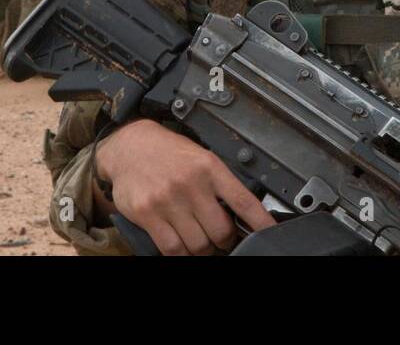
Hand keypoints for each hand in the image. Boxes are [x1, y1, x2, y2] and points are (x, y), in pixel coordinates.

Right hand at [95, 120, 276, 254]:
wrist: (129, 146)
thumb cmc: (168, 152)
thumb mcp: (200, 158)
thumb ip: (218, 183)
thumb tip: (240, 215)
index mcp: (209, 167)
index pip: (243, 201)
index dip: (261, 222)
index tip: (270, 232)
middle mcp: (190, 183)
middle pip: (221, 231)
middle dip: (224, 240)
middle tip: (221, 238)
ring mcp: (168, 200)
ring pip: (198, 245)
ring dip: (203, 249)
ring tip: (201, 241)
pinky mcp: (148, 214)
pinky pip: (172, 249)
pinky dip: (181, 253)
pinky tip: (182, 245)